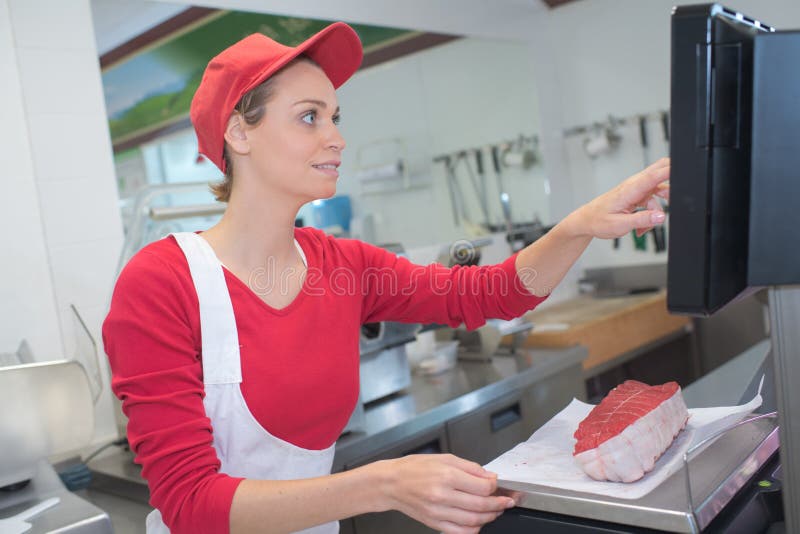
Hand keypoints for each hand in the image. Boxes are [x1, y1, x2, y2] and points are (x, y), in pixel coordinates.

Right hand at [375, 454, 515, 533]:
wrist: (391, 483)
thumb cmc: (414, 468)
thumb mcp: (444, 458)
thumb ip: (470, 467)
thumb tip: (489, 476)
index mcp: (446, 475)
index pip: (482, 486)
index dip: (496, 487)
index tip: (499, 485)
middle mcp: (443, 495)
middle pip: (481, 505)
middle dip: (499, 504)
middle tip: (507, 501)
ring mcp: (438, 512)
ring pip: (474, 520)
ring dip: (490, 517)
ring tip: (496, 511)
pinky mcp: (434, 523)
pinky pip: (460, 532)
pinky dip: (474, 529)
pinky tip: (479, 522)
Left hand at [572, 157, 669, 238]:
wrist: (586, 221)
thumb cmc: (597, 221)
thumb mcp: (620, 225)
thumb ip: (642, 220)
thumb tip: (661, 216)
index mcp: (629, 190)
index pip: (653, 175)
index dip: (669, 171)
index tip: (682, 170)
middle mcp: (634, 185)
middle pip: (659, 171)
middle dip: (672, 183)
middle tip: (673, 200)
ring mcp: (636, 189)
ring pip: (659, 190)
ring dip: (657, 209)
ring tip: (643, 226)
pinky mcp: (637, 195)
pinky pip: (653, 200)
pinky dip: (651, 214)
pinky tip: (641, 226)